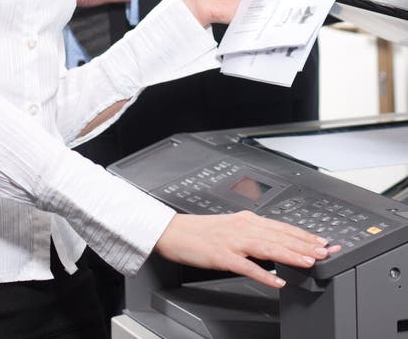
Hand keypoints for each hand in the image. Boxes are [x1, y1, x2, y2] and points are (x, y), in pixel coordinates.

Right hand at [155, 210, 340, 288]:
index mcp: (248, 220)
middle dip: (305, 244)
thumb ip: (254, 234)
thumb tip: (277, 244)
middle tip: (326, 251)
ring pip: (269, 247)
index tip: (324, 242)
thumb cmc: (202, 232)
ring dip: (291, 254)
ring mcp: (234, 241)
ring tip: (309, 262)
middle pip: (280, 236)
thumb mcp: (232, 227)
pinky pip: (247, 266)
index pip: (282, 227)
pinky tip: (277, 280)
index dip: (305, 235)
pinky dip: (264, 273)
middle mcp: (244, 227)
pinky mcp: (223, 256)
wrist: (175, 232)